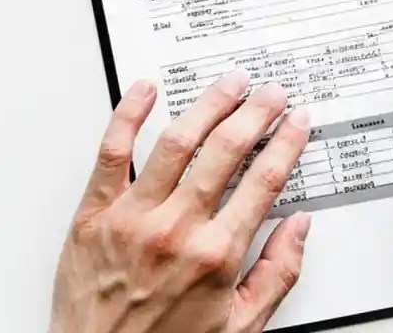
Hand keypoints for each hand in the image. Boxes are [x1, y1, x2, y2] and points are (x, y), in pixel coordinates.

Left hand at [51, 72, 312, 332]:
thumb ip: (276, 274)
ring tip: (228, 84)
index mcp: (216, 254)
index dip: (286, 143)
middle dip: (255, 112)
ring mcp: (132, 217)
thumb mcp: (240, 326)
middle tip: (269, 93)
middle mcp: (175, 229)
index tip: (296, 123)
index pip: (263, 180)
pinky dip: (127, 115)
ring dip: (208, 104)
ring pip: (176, 141)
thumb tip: (299, 229)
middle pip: (226, 150)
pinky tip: (145, 91)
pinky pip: (111, 153)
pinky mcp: (93, 214)